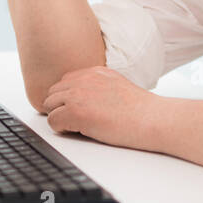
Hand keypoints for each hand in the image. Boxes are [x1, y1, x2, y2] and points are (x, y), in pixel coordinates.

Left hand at [42, 66, 157, 148]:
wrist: (152, 119)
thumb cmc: (142, 111)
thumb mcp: (118, 86)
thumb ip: (100, 87)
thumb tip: (87, 100)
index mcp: (95, 71)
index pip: (65, 81)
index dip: (69, 98)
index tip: (79, 109)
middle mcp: (84, 79)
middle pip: (53, 92)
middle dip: (61, 107)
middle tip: (76, 121)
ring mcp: (78, 94)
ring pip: (49, 106)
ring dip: (60, 117)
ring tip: (78, 126)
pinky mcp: (76, 111)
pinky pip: (52, 121)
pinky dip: (62, 129)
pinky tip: (79, 131)